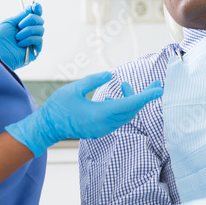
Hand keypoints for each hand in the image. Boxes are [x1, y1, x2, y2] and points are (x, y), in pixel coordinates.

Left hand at [0, 3, 43, 68]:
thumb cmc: (0, 39)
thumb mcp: (9, 23)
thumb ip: (21, 15)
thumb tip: (32, 7)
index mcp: (24, 24)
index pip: (35, 15)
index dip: (37, 9)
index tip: (35, 6)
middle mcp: (30, 31)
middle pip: (40, 20)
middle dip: (31, 19)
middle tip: (19, 25)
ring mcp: (34, 40)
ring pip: (40, 29)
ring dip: (27, 31)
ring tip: (17, 37)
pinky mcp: (36, 49)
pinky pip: (38, 39)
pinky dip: (28, 39)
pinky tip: (20, 44)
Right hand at [6, 73, 162, 156]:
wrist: (47, 128)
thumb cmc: (58, 107)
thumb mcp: (74, 89)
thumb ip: (94, 81)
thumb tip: (110, 75)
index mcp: (101, 114)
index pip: (130, 104)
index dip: (146, 96)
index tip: (158, 90)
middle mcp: (106, 124)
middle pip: (132, 109)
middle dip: (145, 96)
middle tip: (157, 84)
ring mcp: (104, 128)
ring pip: (126, 114)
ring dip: (131, 99)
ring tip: (126, 84)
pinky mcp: (101, 129)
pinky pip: (119, 117)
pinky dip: (123, 105)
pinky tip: (116, 95)